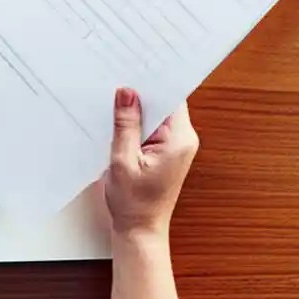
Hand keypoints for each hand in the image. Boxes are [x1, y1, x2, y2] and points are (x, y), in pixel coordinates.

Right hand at [103, 88, 198, 235]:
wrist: (140, 229)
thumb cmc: (133, 203)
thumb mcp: (123, 160)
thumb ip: (125, 125)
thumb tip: (126, 93)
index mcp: (180, 140)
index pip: (171, 97)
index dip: (153, 81)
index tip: (134, 68)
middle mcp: (184, 140)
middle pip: (164, 103)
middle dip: (141, 94)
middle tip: (116, 82)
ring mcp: (176, 145)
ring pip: (157, 114)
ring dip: (137, 110)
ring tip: (113, 104)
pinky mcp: (166, 150)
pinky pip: (153, 127)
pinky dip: (137, 123)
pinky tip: (119, 124)